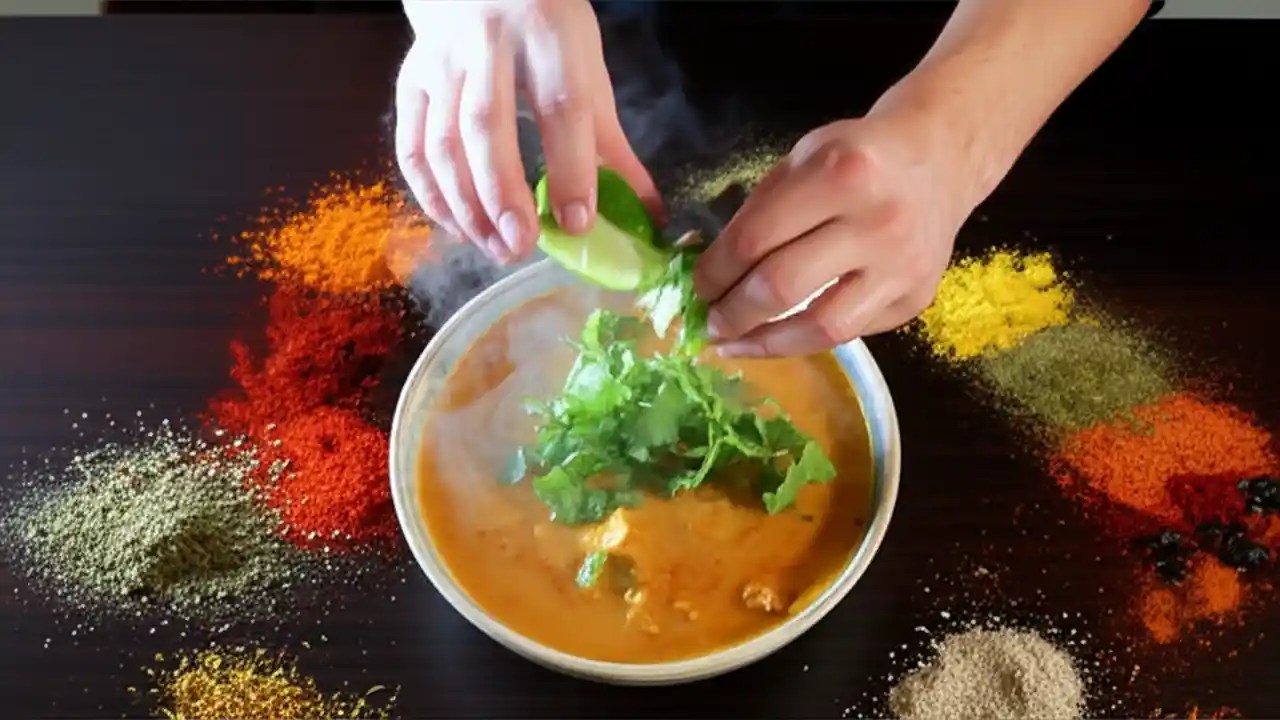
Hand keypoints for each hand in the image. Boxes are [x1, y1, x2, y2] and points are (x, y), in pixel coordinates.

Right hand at [395, 0, 660, 262]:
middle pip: (487, 127)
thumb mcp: (586, 68)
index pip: (561, 106)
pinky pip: (412, 148)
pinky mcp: (411, 82)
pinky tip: (461, 228)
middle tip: (523, 246)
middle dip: (503, 196)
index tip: (578, 223)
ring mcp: (441, 63)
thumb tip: (647, 211)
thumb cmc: (544, 31)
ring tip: (496, 248)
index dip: (571, 169)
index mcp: (547, 34)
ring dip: (467, 206)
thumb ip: (611, 141)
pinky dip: (433, 196)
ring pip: (443, 143)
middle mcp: (486, 43)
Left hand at [693, 112, 981, 356]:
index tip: (697, 289)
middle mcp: (877, 222)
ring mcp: (901, 267)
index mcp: (839, 174)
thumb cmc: (856, 157)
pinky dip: (808, 338)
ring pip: (821, 328)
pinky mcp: (915, 298)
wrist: (938, 160)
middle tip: (711, 324)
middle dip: (733, 313)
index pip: (755, 239)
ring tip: (737, 344)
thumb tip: (708, 271)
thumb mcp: (801, 160)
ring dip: (767, 343)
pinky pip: (851, 333)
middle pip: (782, 288)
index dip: (715, 273)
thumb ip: (758, 212)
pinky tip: (782, 336)